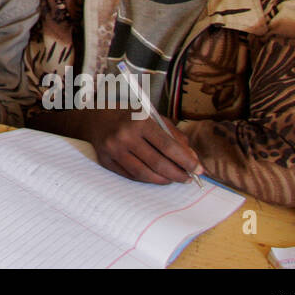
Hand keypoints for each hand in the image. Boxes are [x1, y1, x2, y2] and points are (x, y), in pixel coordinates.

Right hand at [77, 108, 202, 184]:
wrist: (95, 116)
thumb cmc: (130, 115)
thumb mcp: (153, 116)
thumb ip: (174, 135)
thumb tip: (192, 157)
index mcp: (139, 120)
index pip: (168, 146)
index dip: (186, 160)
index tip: (199, 169)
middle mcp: (125, 135)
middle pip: (157, 162)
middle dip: (178, 174)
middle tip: (188, 178)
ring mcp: (113, 149)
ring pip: (144, 173)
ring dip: (163, 180)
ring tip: (174, 179)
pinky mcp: (105, 160)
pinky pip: (131, 176)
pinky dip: (147, 179)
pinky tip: (157, 177)